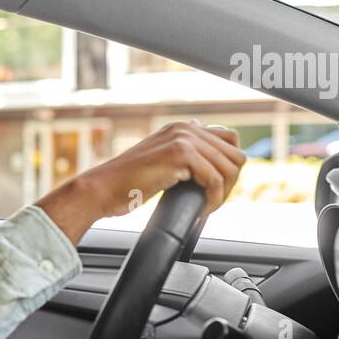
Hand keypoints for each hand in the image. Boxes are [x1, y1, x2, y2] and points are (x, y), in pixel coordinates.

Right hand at [36, 121, 245, 244]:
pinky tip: (200, 210)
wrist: (102, 189)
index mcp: (183, 127)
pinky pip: (215, 180)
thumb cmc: (126, 183)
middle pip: (235, 154)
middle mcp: (186, 127)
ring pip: (229, 167)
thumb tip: (209, 165)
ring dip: (223, 194)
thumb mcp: (160, 163)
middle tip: (212, 202)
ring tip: (206, 208)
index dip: (228, 167)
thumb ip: (184, 156)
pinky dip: (213, 200)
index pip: (230, 140)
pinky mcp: (180, 154)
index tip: (215, 189)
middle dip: (229, 183)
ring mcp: (183, 138)